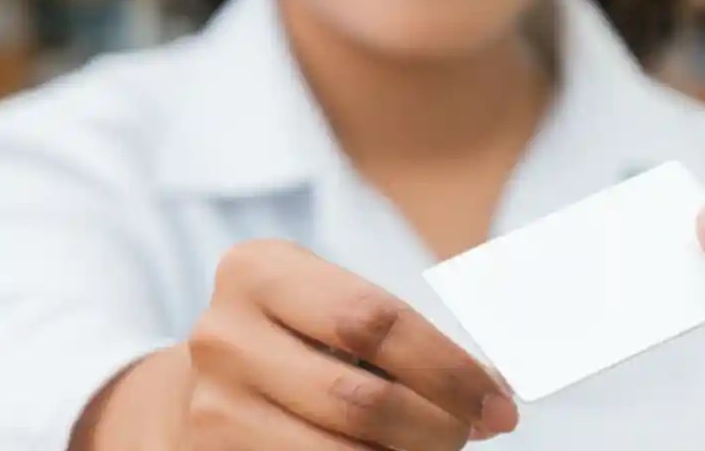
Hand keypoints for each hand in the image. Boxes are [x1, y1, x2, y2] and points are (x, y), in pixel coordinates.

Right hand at [179, 239, 517, 449]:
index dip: (450, 369)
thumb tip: (498, 389)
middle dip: (438, 424)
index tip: (500, 403)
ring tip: (439, 445)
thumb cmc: (301, 340)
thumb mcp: (340, 312)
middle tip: (472, 431)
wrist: (205, 385)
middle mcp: (224, 334)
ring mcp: (211, 404)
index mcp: (261, 271)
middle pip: (361, 398)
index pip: (377, 321)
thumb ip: (409, 339)